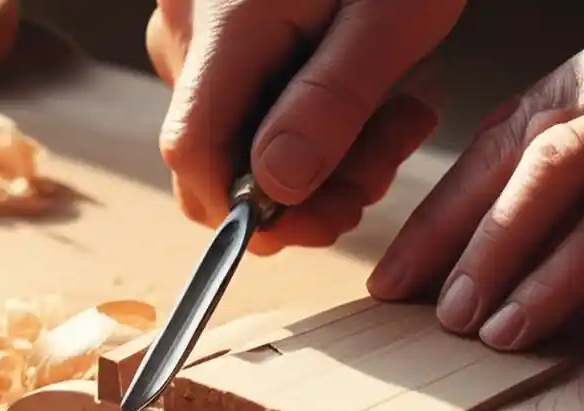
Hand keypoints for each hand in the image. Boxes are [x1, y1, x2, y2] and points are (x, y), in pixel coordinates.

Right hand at [146, 0, 464, 253]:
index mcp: (223, 28)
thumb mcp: (392, 17)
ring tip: (398, 113)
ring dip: (317, 150)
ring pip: (236, 131)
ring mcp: (194, 22)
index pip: (195, 159)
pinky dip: (305, 114)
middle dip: (305, 185)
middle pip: (218, 155)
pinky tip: (365, 88)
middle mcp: (186, 30)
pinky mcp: (216, 19)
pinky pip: (245, 95)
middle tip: (389, 160)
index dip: (251, 213)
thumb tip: (274, 189)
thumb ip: (332, 104)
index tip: (329, 217)